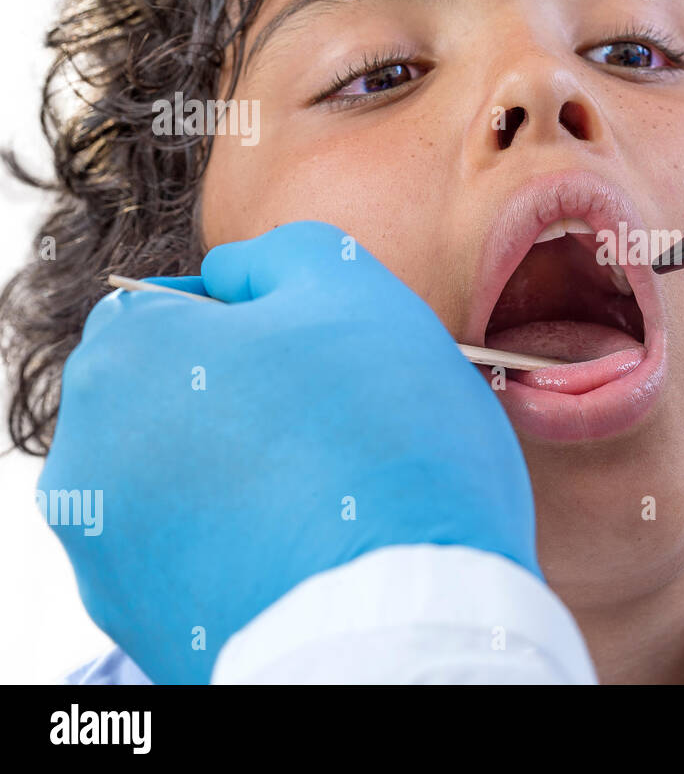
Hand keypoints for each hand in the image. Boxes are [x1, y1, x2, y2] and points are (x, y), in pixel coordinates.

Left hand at [38, 220, 536, 682]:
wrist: (402, 619)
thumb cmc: (388, 450)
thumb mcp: (360, 292)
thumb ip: (283, 255)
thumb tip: (240, 276)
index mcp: (127, 358)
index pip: (166, 304)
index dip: (248, 320)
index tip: (310, 354)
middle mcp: (89, 454)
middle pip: (164, 393)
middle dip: (234, 396)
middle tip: (327, 423)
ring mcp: (109, 548)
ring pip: (175, 473)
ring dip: (233, 469)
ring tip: (322, 491)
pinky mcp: (141, 618)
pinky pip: (188, 549)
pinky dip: (235, 540)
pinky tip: (303, 546)